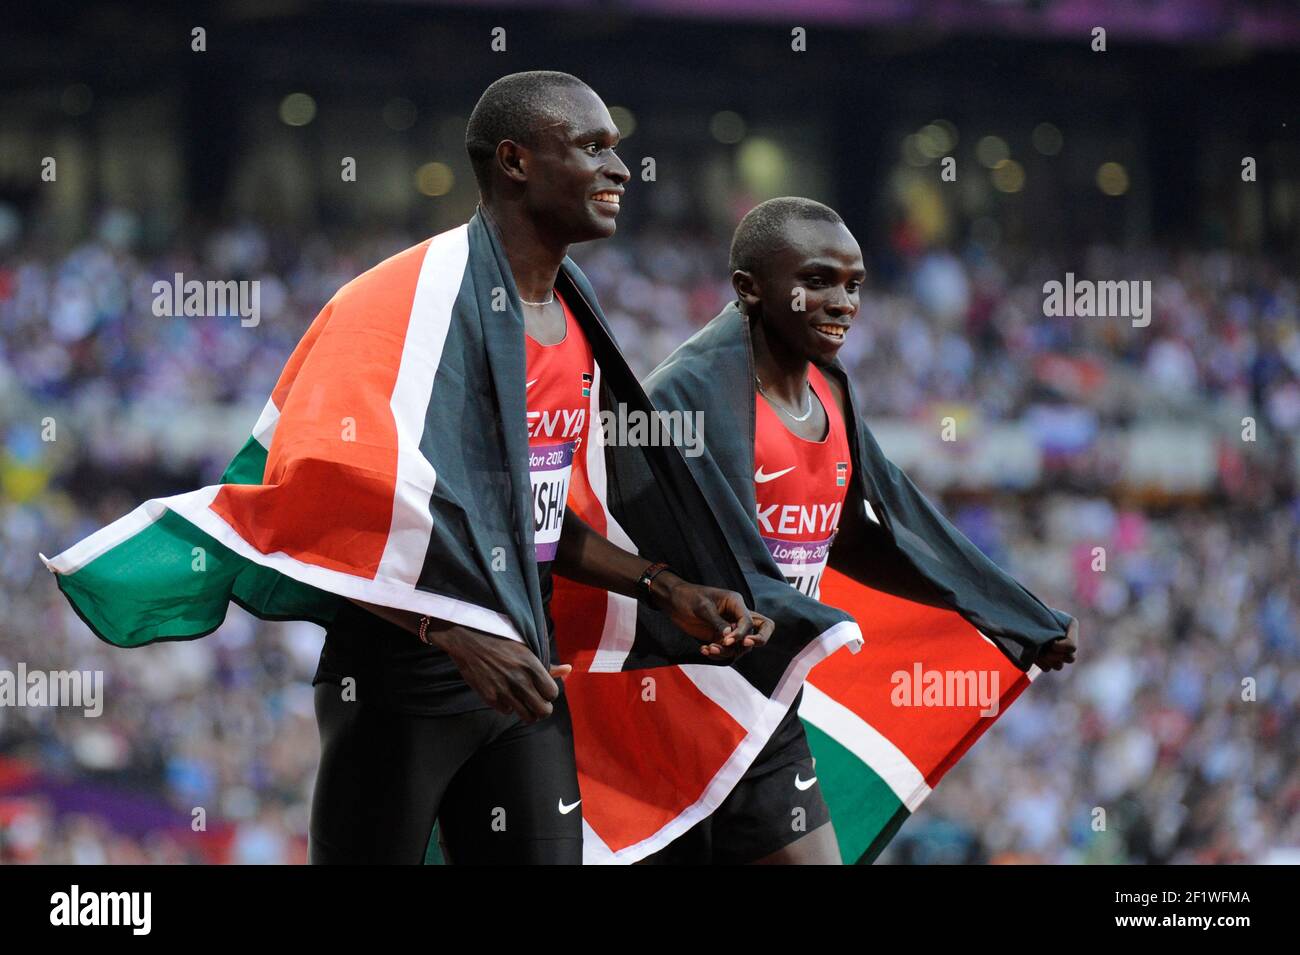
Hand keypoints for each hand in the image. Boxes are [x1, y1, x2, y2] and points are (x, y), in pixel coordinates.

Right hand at [427, 621, 563, 722]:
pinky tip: (505, 695)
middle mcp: (520, 679)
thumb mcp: (526, 649)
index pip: (552, 693)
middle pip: (544, 711)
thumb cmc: (501, 641)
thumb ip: (547, 665)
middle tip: (538, 703)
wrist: (468, 640)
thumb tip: (569, 670)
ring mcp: (504, 689)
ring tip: (524, 703)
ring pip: (527, 717)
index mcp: (531, 665)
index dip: (550, 694)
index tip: (544, 690)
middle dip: (543, 709)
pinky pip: (507, 711)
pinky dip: (508, 706)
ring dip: (527, 712)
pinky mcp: (489, 696)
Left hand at [650, 573, 774, 660]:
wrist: (673, 601)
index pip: (749, 622)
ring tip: (709, 649)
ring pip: (740, 646)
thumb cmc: (689, 597)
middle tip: (745, 645)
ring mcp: (729, 627)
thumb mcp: (703, 607)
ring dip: (726, 651)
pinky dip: (717, 653)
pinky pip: (726, 650)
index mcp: (735, 603)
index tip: (726, 640)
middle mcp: (736, 615)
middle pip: (760, 630)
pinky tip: (703, 650)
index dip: (741, 633)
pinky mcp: (719, 636)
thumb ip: (717, 622)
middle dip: (758, 640)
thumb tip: (730, 636)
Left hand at [1037, 616, 1078, 670]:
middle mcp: (1069, 641)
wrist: (1023, 615)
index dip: (1060, 647)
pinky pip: (1047, 668)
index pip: (1072, 646)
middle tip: (1043, 649)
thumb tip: (1051, 643)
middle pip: (1070, 659)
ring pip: (1058, 666)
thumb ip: (1050, 625)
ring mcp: (1060, 652)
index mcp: (1071, 625)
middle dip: (1054, 655)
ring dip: (1046, 660)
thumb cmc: (1033, 611)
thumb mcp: (1043, 613)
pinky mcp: (1048, 659)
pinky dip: (1039, 663)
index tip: (1050, 641)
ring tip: (1037, 651)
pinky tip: (1033, 654)